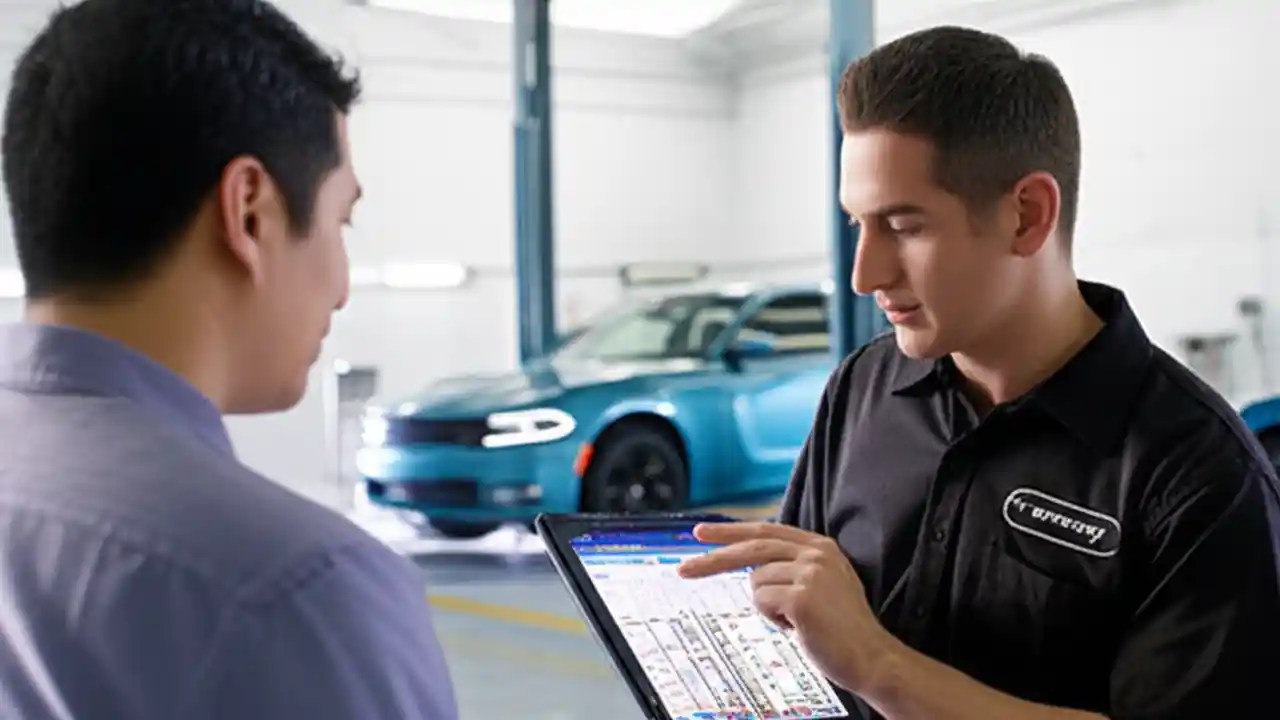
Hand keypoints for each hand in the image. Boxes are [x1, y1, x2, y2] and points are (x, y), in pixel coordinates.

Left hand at [677, 522, 896, 693]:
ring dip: (768, 607)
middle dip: (713, 559)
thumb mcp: (822, 584)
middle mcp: (815, 553)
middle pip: (751, 548)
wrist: (871, 657)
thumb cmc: (842, 628)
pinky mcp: (801, 596)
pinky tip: (798, 627)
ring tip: (796, 621)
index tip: (701, 533)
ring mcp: (809, 572)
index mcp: (820, 546)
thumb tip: (753, 568)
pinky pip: (761, 602)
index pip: (765, 530)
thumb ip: (792, 567)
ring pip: (755, 582)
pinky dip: (773, 619)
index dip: (731, 531)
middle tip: (684, 569)